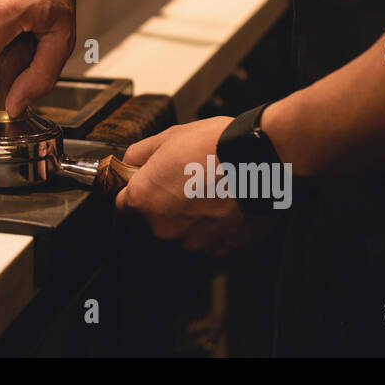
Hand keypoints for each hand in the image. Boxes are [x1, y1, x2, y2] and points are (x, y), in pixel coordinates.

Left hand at [116, 116, 253, 254]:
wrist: (260, 160)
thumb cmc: (215, 146)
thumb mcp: (168, 137)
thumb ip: (140, 154)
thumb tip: (131, 162)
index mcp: (144, 200)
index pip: (124, 203)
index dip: (136, 190)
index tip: (150, 182)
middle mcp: (164, 227)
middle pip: (156, 220)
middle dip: (167, 203)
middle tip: (188, 181)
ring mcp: (195, 241)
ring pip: (185, 232)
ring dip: (193, 217)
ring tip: (212, 191)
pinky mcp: (223, 248)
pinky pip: (213, 239)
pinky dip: (217, 226)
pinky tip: (226, 204)